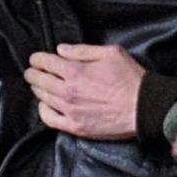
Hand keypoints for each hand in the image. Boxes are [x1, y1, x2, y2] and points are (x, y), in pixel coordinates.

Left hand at [28, 43, 148, 140]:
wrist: (144, 108)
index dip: (37, 59)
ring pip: (43, 98)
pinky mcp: (76, 126)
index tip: (36, 59)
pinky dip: (43, 110)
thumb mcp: (111, 53)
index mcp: (75, 71)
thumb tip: (61, 50)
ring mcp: (70, 111)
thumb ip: (83, 50)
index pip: (45, 62)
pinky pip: (49, 119)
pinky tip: (46, 105)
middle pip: (40, 80)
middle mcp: (68, 91)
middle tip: (32, 71)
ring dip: (38, 89)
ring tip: (39, 86)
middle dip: (33, 73)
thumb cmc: (130, 79)